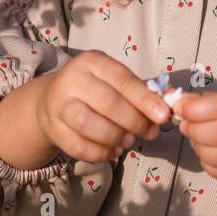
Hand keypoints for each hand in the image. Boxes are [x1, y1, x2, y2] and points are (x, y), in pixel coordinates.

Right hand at [34, 51, 171, 162]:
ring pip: (89, 125)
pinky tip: (113, 151)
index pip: (123, 80)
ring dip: (115, 137)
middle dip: (134, 121)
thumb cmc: (93, 89)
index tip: (163, 116)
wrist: (50, 100)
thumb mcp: (113, 80)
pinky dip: (100, 153)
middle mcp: (73, 80)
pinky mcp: (53, 129)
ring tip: (129, 141)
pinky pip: (78, 146)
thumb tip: (166, 108)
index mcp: (93, 62)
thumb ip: (138, 92)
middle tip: (149, 132)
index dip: (145, 99)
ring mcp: (59, 105)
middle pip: (107, 103)